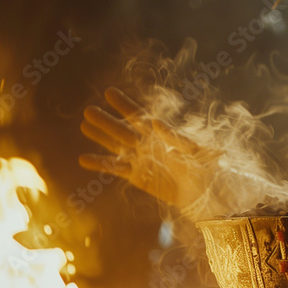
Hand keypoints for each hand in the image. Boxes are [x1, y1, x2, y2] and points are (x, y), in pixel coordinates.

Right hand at [79, 87, 222, 210]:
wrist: (203, 194)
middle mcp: (147, 143)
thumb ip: (175, 137)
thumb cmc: (203, 168)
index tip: (109, 93)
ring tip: (84, 126)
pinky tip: (83, 158)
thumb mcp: (194, 150)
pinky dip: (100, 164)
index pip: (138, 116)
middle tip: (88, 110)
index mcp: (160, 133)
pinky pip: (115, 168)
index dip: (124, 104)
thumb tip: (155, 122)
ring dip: (100, 136)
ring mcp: (140, 159)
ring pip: (116, 145)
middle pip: (122, 129)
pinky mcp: (136, 176)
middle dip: (106, 120)